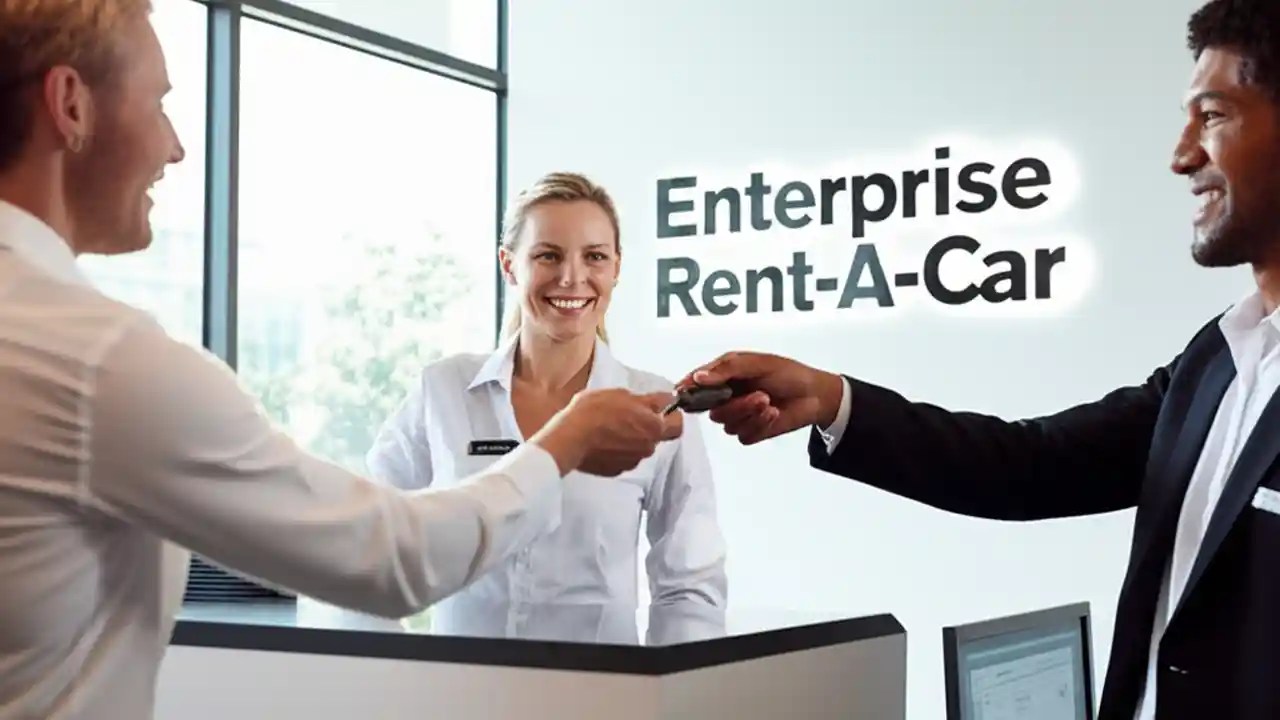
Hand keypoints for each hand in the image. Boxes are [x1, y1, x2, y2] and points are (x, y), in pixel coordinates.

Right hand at [532, 389, 681, 475]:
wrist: (569, 438)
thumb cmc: (594, 412)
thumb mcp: (624, 395)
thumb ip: (649, 400)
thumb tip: (666, 400)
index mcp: (654, 428)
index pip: (677, 424)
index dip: (671, 415)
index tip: (662, 408)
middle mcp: (647, 448)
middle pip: (655, 435)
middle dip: (646, 425)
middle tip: (628, 413)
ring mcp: (631, 461)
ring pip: (638, 446)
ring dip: (630, 437)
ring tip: (609, 426)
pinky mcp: (615, 469)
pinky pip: (622, 457)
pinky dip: (616, 450)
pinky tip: (602, 440)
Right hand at [679, 351, 842, 444]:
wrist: (815, 395)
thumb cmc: (787, 373)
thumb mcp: (757, 363)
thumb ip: (726, 370)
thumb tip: (698, 377)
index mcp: (723, 376)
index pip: (696, 385)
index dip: (689, 390)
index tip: (686, 392)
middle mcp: (726, 398)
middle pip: (712, 411)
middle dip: (736, 405)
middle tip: (760, 395)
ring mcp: (738, 416)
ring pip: (728, 425)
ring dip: (751, 414)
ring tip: (770, 402)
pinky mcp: (750, 432)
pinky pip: (744, 435)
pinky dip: (760, 425)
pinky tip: (774, 414)